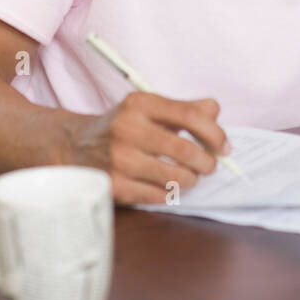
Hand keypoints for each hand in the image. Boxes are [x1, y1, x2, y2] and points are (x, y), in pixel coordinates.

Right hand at [60, 92, 230, 204]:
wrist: (75, 146)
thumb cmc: (122, 126)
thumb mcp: (148, 108)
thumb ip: (184, 108)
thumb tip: (215, 110)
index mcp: (140, 103)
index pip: (189, 115)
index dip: (214, 133)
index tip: (225, 146)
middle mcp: (128, 129)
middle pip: (185, 150)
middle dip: (206, 162)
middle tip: (209, 166)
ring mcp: (120, 159)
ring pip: (174, 178)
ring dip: (190, 180)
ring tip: (189, 177)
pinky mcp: (114, 185)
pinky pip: (157, 196)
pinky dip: (169, 194)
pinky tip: (166, 186)